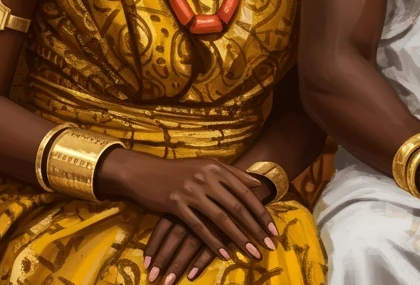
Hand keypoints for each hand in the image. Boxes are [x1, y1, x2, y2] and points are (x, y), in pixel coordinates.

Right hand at [100, 152, 276, 265]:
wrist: (144, 171)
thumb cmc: (179, 170)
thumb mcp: (208, 166)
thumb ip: (233, 174)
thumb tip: (256, 184)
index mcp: (218, 169)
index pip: (246, 193)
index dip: (261, 212)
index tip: (274, 230)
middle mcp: (208, 179)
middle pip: (237, 207)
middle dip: (256, 228)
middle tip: (269, 245)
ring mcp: (192, 192)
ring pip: (221, 219)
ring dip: (238, 238)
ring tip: (252, 252)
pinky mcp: (176, 205)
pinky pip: (199, 227)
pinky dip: (213, 242)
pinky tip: (224, 254)